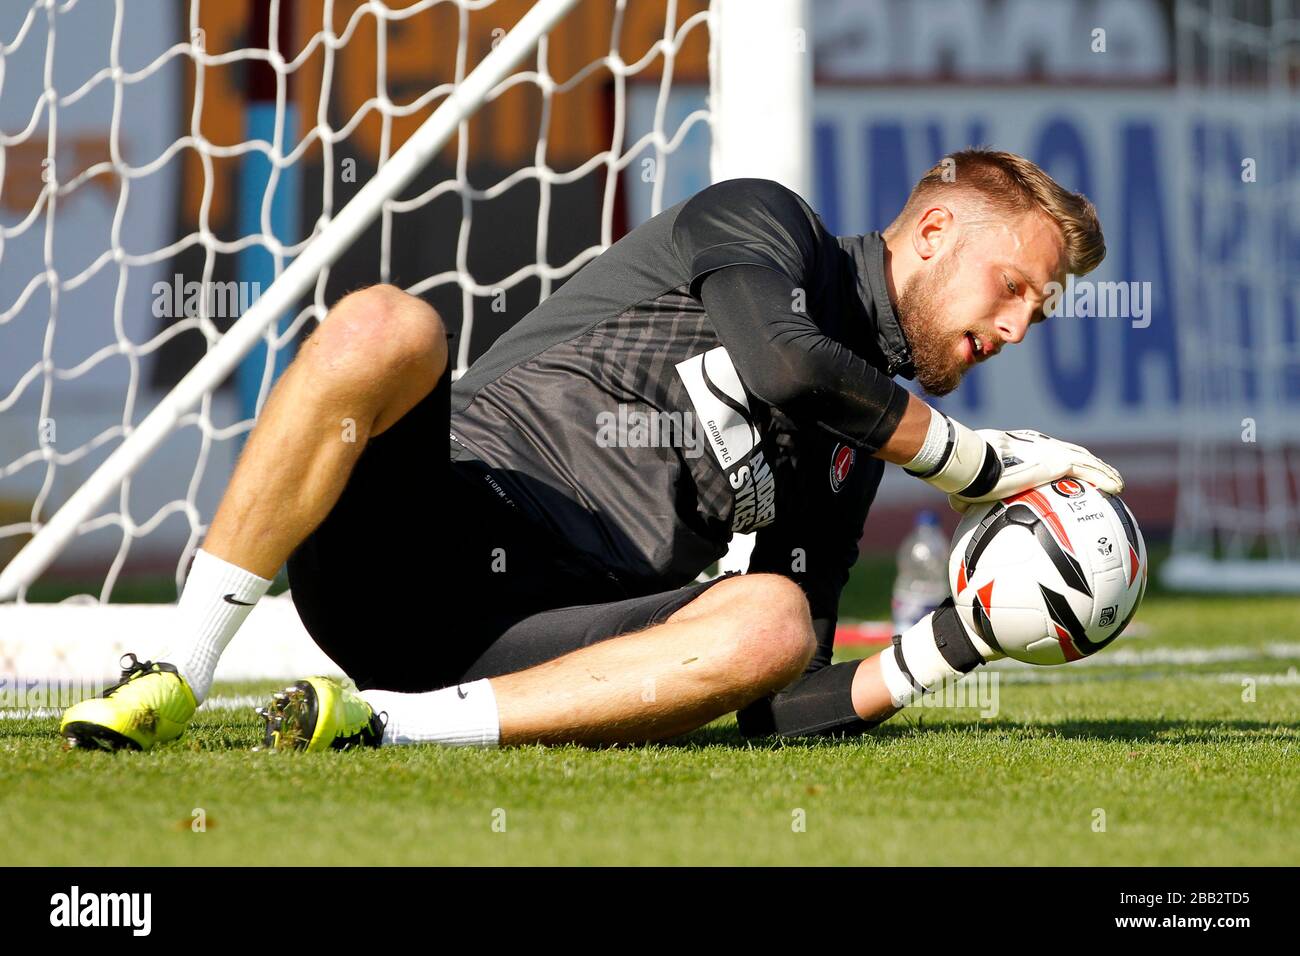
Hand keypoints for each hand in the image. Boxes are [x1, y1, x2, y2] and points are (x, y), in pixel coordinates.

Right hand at [948, 429, 1122, 511]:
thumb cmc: (964, 477)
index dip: (1059, 461)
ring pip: (1085, 461)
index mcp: (1018, 449)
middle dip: (1087, 465)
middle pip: (1071, 453)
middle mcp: (1038, 446)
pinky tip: (1117, 489)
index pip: (1044, 454)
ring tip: (1117, 484)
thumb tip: (961, 509)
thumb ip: (970, 499)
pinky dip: (1104, 478)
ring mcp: (1050, 452)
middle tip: (1101, 478)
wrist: (972, 466)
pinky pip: (1089, 471)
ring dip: (1103, 471)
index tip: (1067, 473)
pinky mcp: (1057, 462)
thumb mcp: (967, 489)